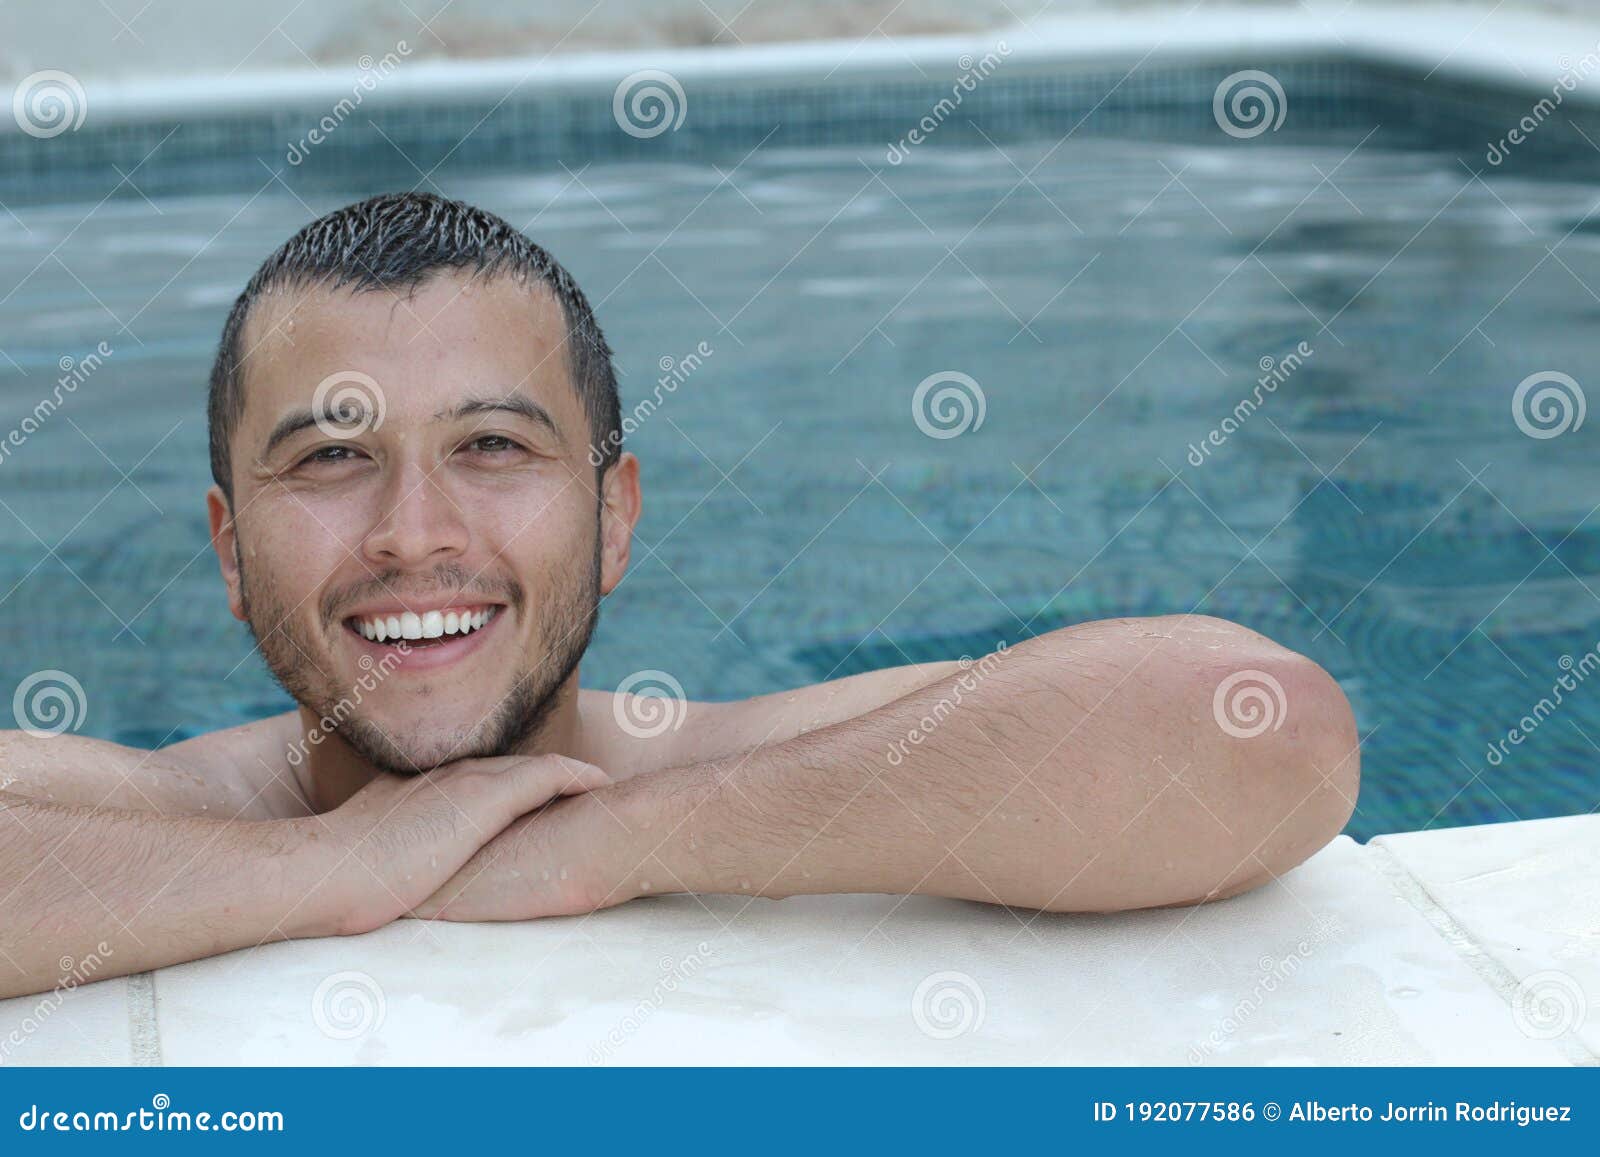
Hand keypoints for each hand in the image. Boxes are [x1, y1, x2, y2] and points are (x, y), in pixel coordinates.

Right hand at [291, 754, 610, 937]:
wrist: (324, 871)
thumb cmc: (335, 879)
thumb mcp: (368, 858)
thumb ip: (389, 856)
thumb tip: (390, 879)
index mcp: (418, 788)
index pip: (474, 776)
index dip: (507, 783)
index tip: (531, 795)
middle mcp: (445, 776)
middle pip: (509, 766)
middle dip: (543, 774)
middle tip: (580, 784)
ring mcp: (466, 782)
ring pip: (533, 766)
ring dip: (567, 773)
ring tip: (599, 782)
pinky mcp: (485, 799)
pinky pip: (547, 775)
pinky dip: (576, 775)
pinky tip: (601, 782)